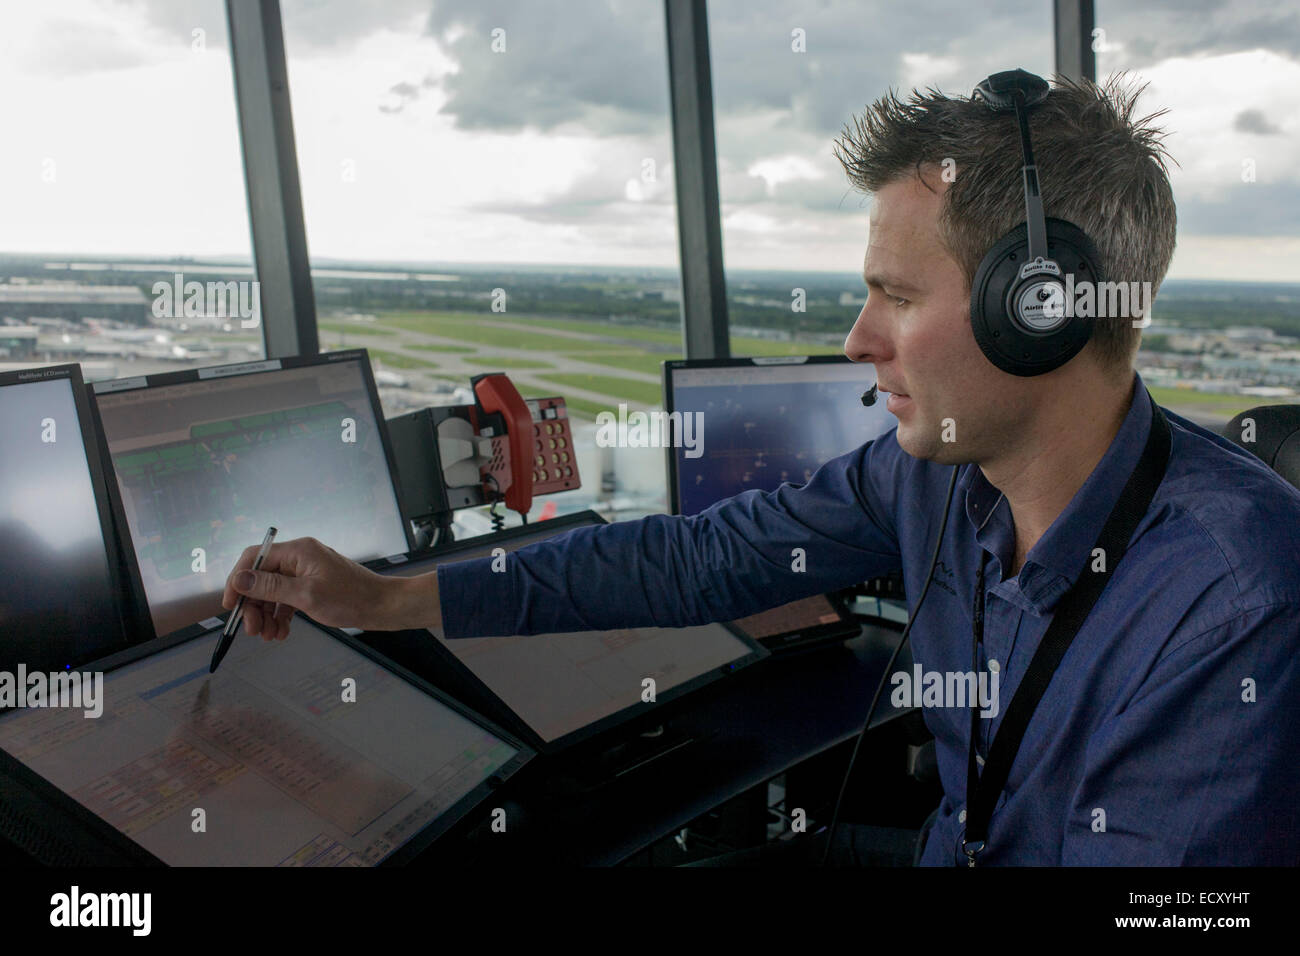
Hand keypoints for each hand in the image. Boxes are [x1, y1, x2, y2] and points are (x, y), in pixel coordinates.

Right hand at [221, 536, 420, 639]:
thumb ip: (270, 587)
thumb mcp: (306, 595)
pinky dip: (281, 616)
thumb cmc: (351, 598)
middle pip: (262, 578)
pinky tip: (281, 632)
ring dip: (266, 614)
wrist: (382, 607)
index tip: (230, 605)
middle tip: (252, 630)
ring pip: (273, 592)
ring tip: (269, 636)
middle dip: (254, 605)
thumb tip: (239, 579)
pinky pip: (287, 599)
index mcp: (298, 551)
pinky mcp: (313, 586)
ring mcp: (307, 572)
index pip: (254, 558)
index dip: (237, 580)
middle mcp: (300, 558)